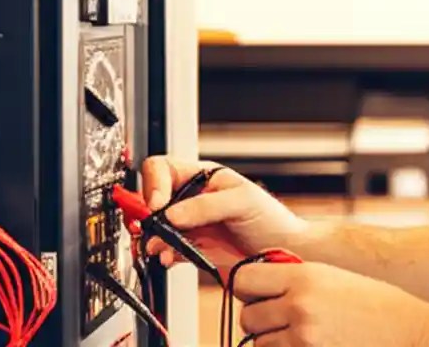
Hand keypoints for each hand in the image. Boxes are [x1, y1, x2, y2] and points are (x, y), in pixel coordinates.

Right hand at [140, 156, 310, 271]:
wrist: (283, 252)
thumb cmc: (270, 218)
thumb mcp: (243, 201)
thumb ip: (207, 205)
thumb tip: (174, 213)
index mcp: (202, 177)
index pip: (163, 169)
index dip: (154, 184)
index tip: (157, 205)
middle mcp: (190, 199)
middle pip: (152, 199)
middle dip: (145, 214)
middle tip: (148, 228)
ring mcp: (189, 225)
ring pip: (156, 227)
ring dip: (152, 238)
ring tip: (159, 248)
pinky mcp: (190, 248)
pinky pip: (166, 250)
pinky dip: (162, 255)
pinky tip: (168, 258)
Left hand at [232, 261, 428, 346]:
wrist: (410, 334)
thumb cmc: (375, 304)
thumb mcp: (333, 277)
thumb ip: (294, 277)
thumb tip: (253, 280)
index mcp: (304, 277)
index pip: (244, 281)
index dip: (248, 288)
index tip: (259, 293)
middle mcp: (300, 307)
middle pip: (248, 318)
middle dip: (261, 320)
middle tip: (284, 319)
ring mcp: (304, 340)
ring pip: (260, 345)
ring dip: (274, 343)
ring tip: (305, 335)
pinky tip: (312, 346)